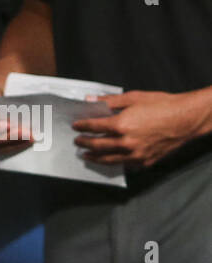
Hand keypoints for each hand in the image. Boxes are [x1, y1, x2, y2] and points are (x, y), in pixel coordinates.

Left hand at [72, 89, 211, 167]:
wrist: (186, 119)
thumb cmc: (162, 105)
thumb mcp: (134, 97)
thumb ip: (110, 100)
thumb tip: (91, 99)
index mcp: (121, 124)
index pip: (94, 127)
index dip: (82, 126)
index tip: (76, 126)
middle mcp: (126, 142)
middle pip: (98, 146)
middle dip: (85, 143)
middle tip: (77, 142)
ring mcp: (136, 155)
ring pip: (109, 159)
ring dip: (95, 158)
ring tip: (86, 156)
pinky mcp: (146, 162)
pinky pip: (125, 165)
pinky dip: (114, 162)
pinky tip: (109, 160)